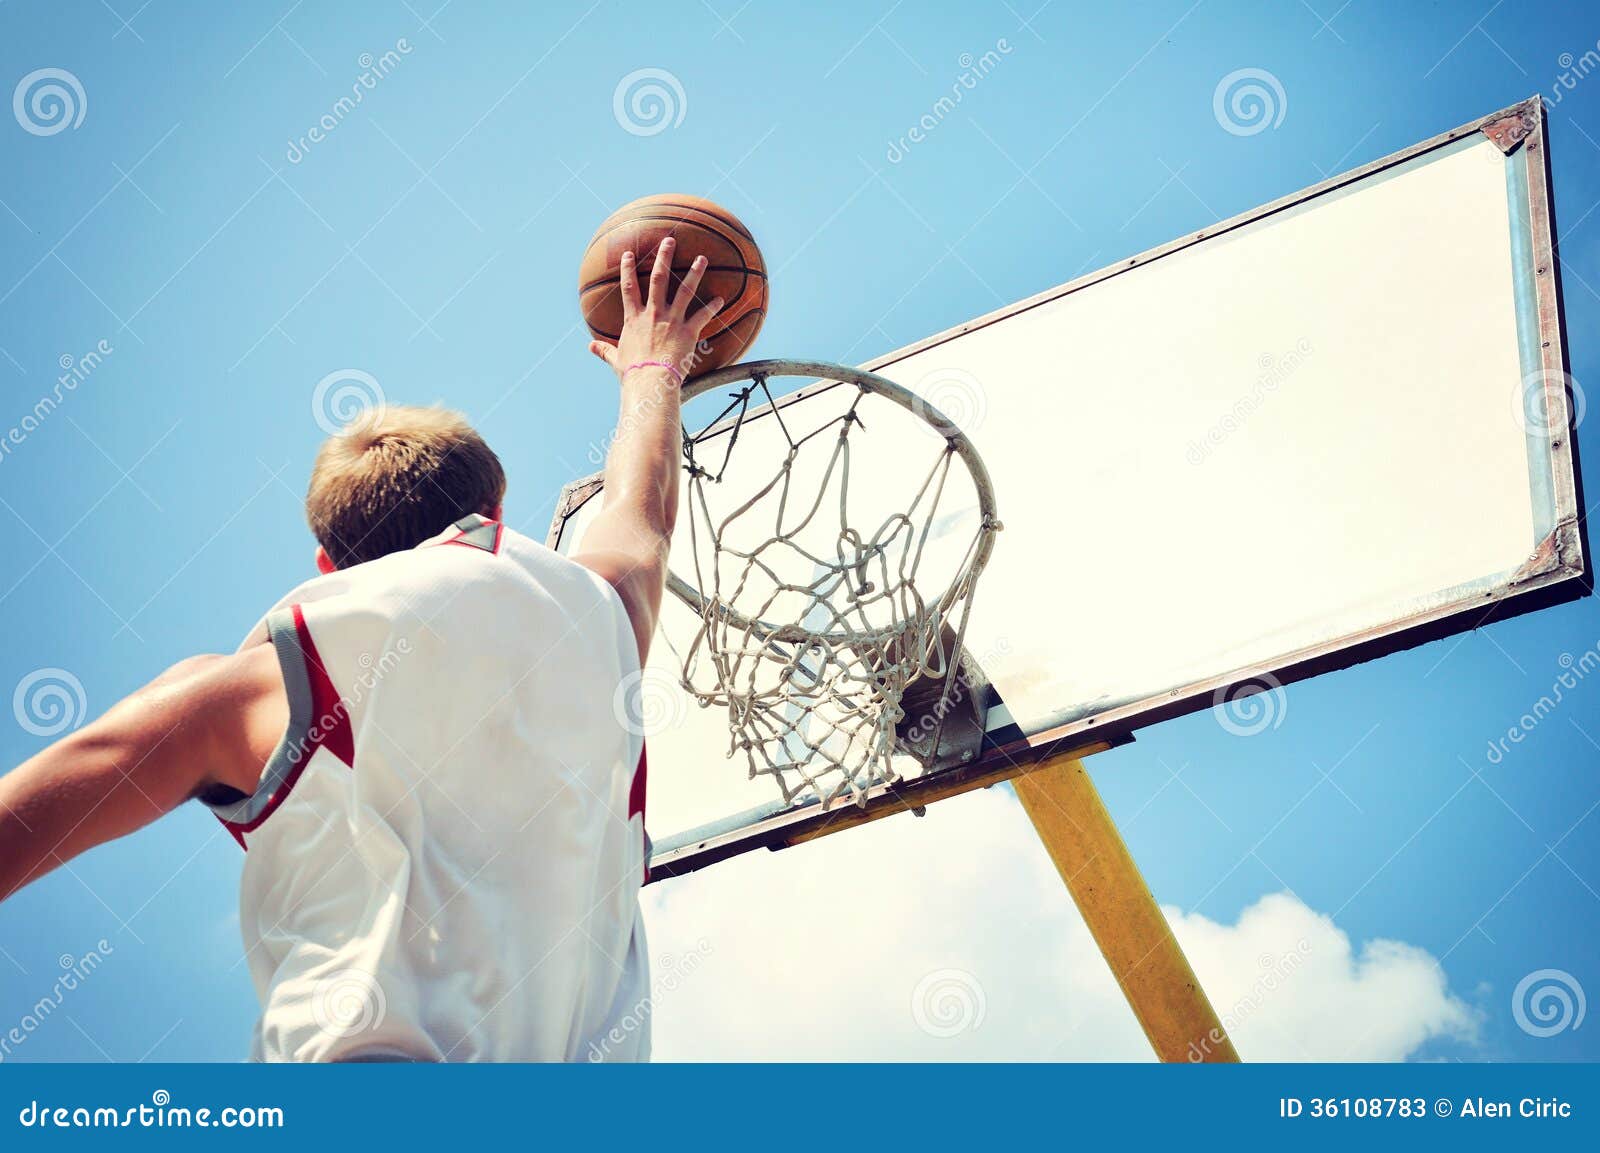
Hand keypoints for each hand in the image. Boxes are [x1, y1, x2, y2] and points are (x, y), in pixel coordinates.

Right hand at [588, 237, 723, 384]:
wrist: (650, 382)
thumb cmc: (632, 374)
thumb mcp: (615, 360)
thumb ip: (604, 350)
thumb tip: (590, 346)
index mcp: (633, 319)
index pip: (629, 288)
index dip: (627, 269)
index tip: (627, 254)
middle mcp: (653, 314)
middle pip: (659, 279)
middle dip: (664, 258)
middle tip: (670, 240)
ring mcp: (671, 321)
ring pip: (685, 290)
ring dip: (694, 273)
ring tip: (701, 258)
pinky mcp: (688, 332)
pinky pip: (702, 316)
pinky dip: (712, 307)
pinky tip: (721, 299)